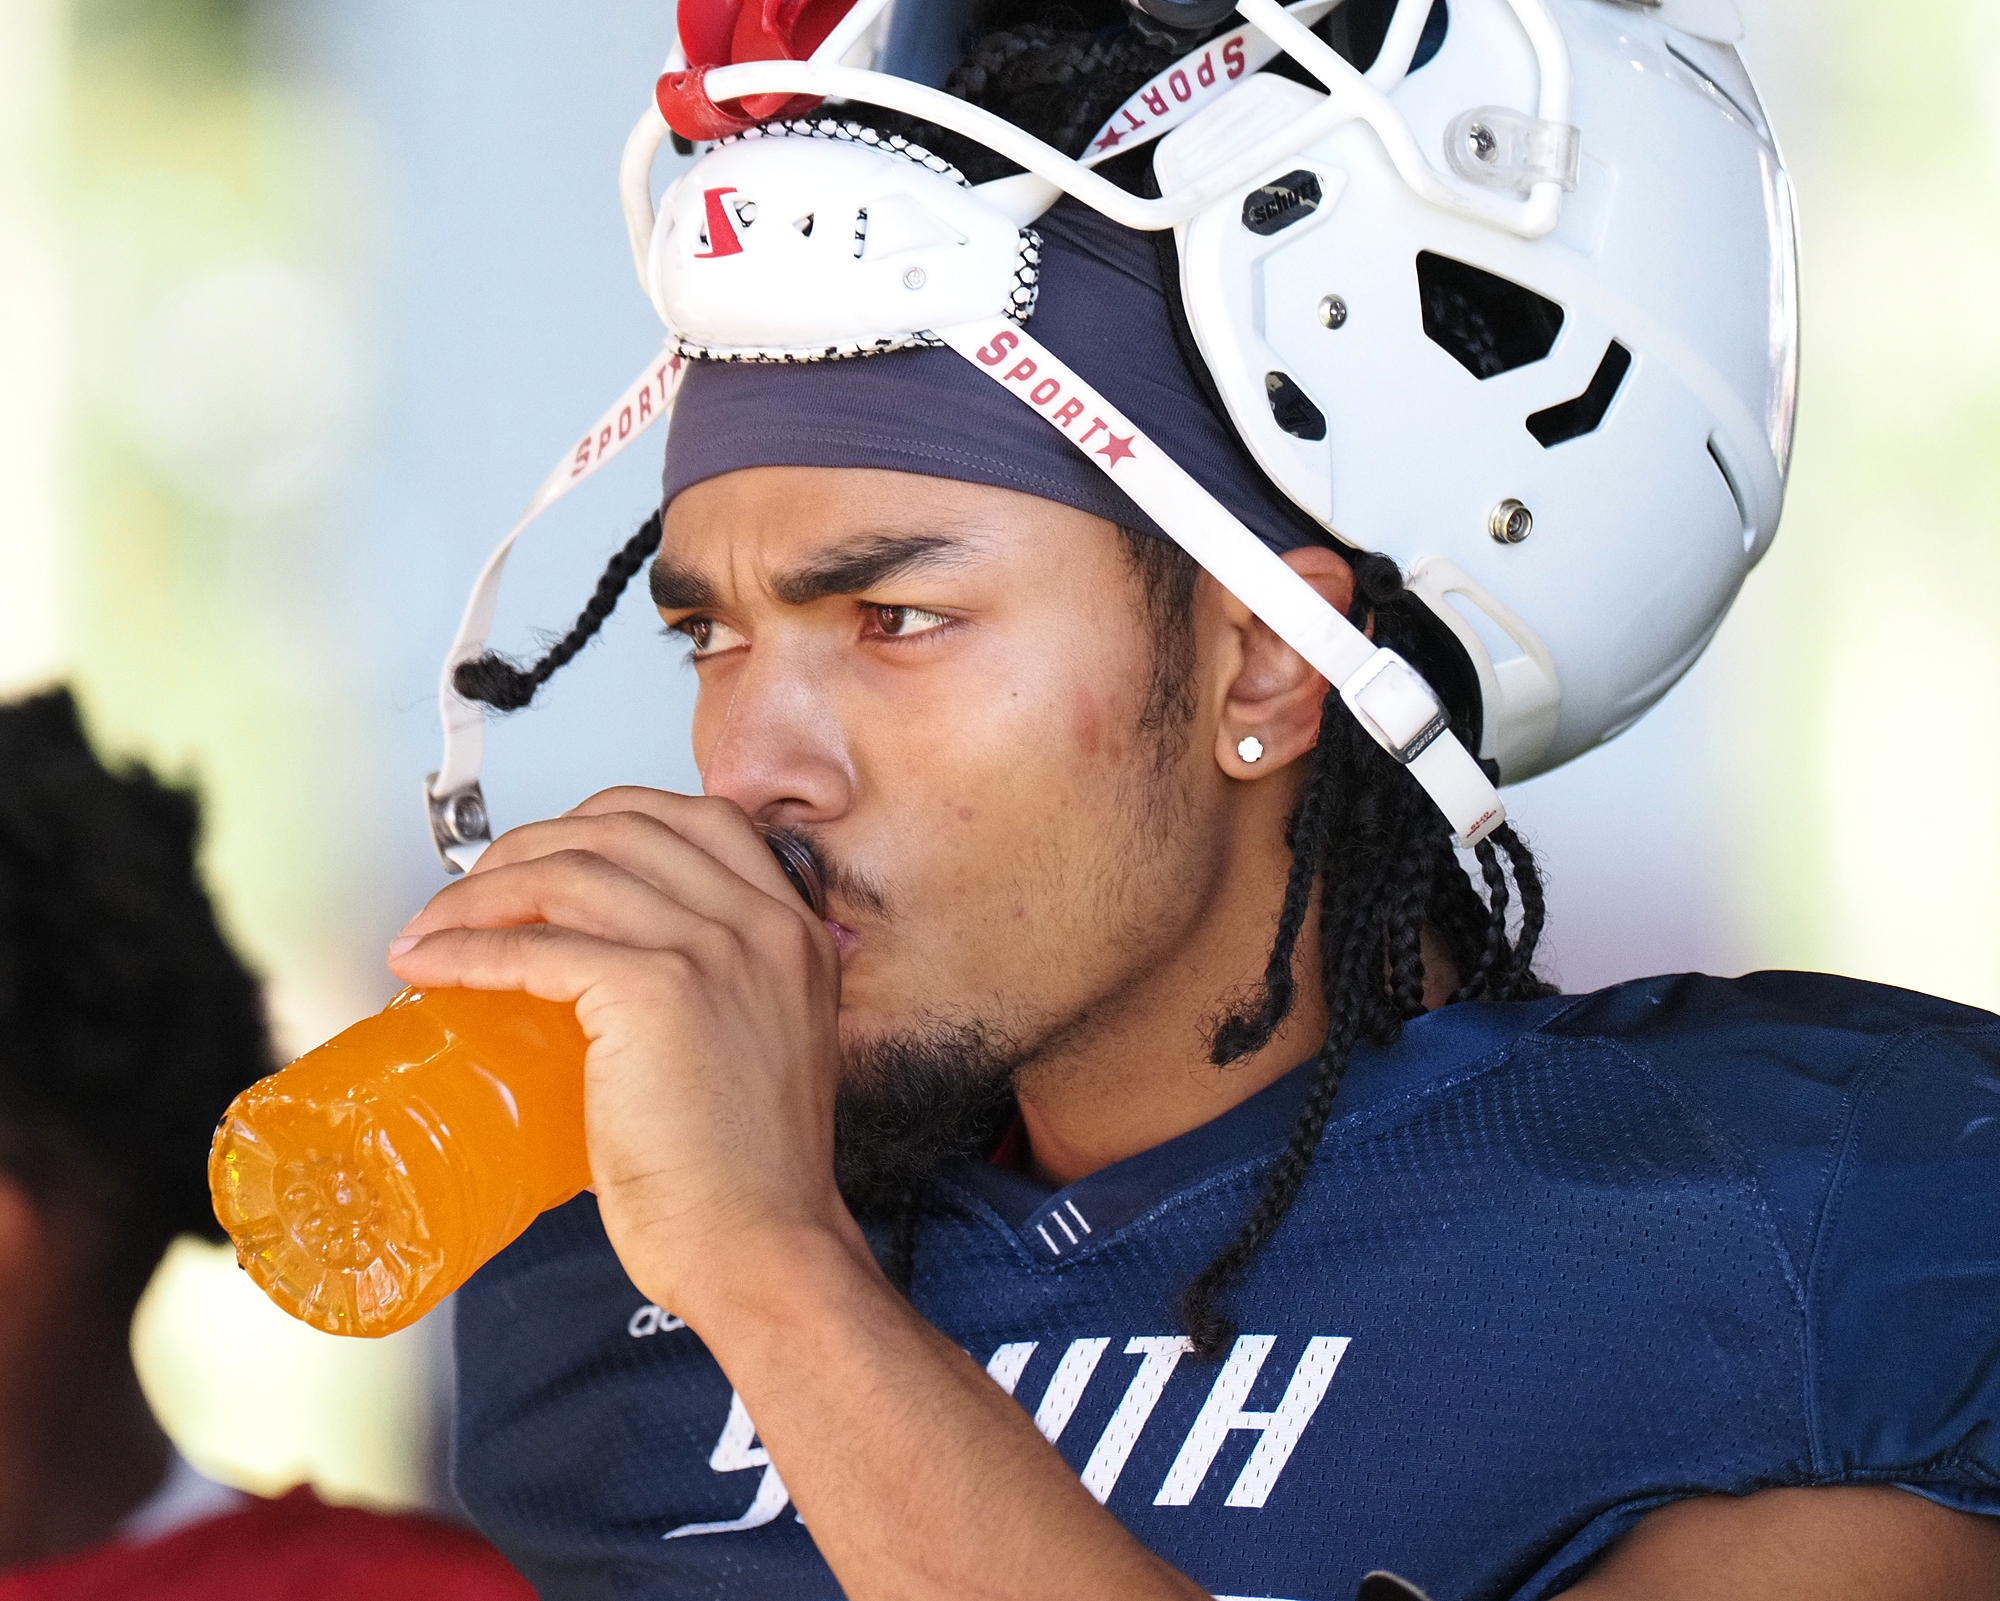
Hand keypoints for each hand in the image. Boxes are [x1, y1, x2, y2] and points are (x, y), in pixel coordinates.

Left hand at [387, 788, 868, 1322]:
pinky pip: (539, 945)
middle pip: (624, 825)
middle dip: (529, 845)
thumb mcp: (761, 1048)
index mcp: (793, 931)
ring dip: (479, 893)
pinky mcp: (659, 993)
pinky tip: (432, 964)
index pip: (698, 817)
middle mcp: (763, 925)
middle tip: (470, 891)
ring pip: (571, 873)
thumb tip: (611, 987)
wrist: (766, 1247)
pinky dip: (468, 948)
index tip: (546, 856)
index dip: (605, 822)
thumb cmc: (752, 1178)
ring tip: (431, 930)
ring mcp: (714, 952)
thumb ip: (718, 998)